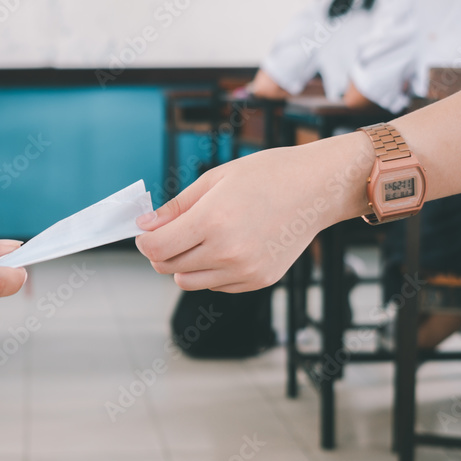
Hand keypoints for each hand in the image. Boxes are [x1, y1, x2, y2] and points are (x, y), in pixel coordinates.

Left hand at [135, 133, 371, 291]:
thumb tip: (144, 225)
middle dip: (161, 251)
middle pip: (168, 267)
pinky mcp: (259, 280)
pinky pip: (217, 285)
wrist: (317, 189)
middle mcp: (227, 252)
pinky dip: (211, 270)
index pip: (156, 248)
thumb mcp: (214, 179)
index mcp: (212, 221)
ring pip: (189, 281)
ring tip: (201, 237)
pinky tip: (228, 245)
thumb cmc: (266, 175)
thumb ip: (176, 207)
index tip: (146, 231)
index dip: (144, 241)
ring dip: (184, 263)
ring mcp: (245, 271)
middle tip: (172, 231)